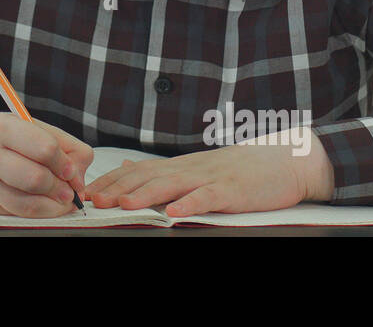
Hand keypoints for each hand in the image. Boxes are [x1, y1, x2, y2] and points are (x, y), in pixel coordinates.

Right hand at [0, 110, 93, 216]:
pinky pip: (18, 213)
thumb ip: (63, 146)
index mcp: (0, 127)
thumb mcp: (29, 127)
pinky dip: (39, 212)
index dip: (65, 164)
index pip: (45, 149)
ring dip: (53, 205)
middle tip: (69, 190)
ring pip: (27, 203)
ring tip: (62, 199)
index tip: (72, 171)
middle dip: (61, 188)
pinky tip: (46, 204)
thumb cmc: (3, 137)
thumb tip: (79, 179)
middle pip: (36, 179)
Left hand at [85, 130, 333, 216]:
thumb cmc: (240, 169)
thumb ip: (164, 171)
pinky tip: (174, 213)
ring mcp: (210, 177)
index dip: (112, 181)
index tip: (87, 192)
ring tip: (124, 205)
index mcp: (180, 166)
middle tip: (94, 200)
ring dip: (145, 195)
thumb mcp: (197, 168)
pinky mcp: (232, 190)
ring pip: (172, 184)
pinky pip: (208, 197)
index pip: (138, 171)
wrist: (284, 159)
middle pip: (148, 176)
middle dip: (118, 188)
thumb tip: (128, 168)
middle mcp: (190, 168)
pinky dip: (190, 204)